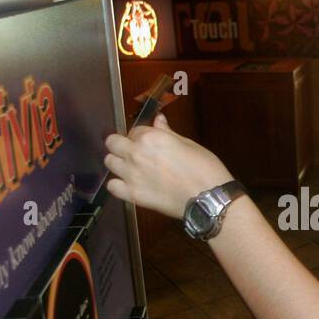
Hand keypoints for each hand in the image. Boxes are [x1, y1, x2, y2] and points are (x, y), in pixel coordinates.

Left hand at [104, 114, 232, 218]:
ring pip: (109, 162)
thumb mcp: (188, 144)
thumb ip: (167, 132)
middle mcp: (136, 153)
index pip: (135, 131)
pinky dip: (118, 184)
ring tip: (131, 168)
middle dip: (121, 145)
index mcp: (150, 137)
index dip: (141, 136)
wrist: (208, 198)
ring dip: (118, 162)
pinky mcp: (132, 194)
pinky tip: (128, 185)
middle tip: (133, 153)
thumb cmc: (204, 167)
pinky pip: (112, 186)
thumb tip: (158, 119)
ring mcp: (131, 175)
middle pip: (113, 143)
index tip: (149, 143)